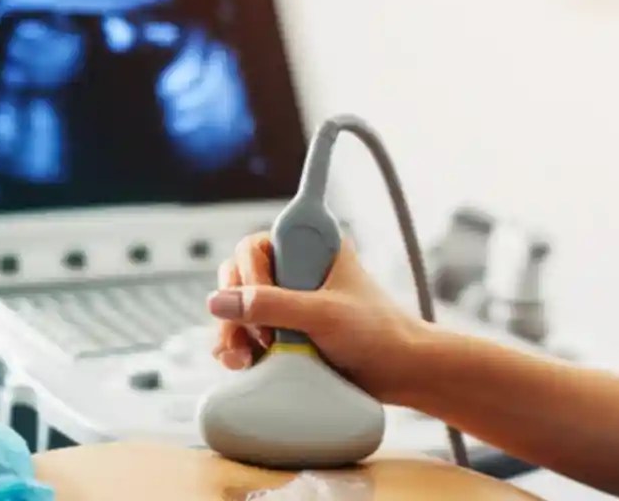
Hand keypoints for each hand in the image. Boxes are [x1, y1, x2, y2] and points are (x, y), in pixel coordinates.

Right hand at [207, 233, 429, 402]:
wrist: (400, 372)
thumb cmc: (376, 333)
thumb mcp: (324, 315)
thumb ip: (273, 305)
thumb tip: (219, 301)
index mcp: (311, 250)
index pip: (256, 246)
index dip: (251, 273)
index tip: (262, 299)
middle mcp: (295, 273)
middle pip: (238, 279)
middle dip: (236, 310)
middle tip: (257, 336)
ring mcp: (287, 305)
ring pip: (236, 311)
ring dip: (232, 334)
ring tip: (244, 358)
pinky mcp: (283, 334)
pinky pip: (245, 337)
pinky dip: (239, 350)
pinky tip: (245, 365)